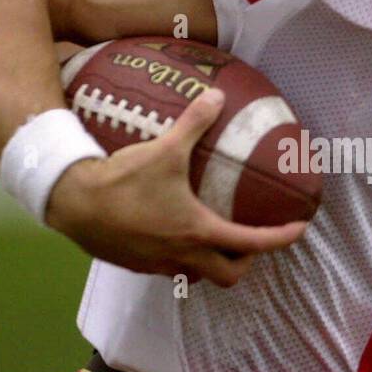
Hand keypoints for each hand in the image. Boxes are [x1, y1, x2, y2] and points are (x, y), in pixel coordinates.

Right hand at [45, 88, 306, 287]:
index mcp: (198, 232)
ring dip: (212, 261)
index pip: (252, 244)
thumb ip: (194, 123)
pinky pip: (171, 269)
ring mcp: (159, 265)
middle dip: (245, 261)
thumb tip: (215, 96)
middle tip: (249, 238)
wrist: (73, 203)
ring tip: (214, 236)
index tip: (298, 229)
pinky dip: (183, 257)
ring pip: (199, 275)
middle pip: (230, 275)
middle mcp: (183, 256)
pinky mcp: (138, 265)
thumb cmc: (122, 181)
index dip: (281, 238)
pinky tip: (173, 232)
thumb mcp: (164, 149)